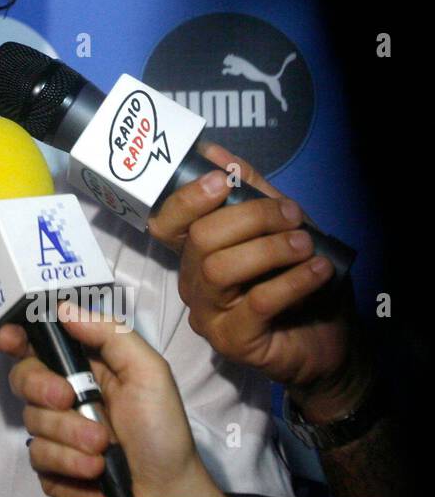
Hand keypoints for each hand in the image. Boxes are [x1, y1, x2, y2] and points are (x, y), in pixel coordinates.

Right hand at [0, 301, 227, 496]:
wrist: (167, 494)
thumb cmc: (163, 433)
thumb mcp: (149, 373)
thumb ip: (110, 334)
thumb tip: (65, 308)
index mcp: (86, 368)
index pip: (40, 344)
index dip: (18, 337)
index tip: (10, 338)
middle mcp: (65, 397)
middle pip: (24, 378)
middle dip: (43, 388)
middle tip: (69, 399)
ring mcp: (56, 433)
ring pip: (32, 422)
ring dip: (70, 437)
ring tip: (104, 450)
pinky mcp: (52, 467)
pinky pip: (39, 458)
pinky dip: (68, 466)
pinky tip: (94, 471)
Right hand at [149, 140, 369, 421]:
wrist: (330, 344)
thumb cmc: (301, 283)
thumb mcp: (281, 228)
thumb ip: (251, 192)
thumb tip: (216, 152)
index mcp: (196, 254)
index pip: (166, 223)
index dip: (187, 198)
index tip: (224, 179)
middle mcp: (193, 282)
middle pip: (200, 239)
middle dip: (251, 218)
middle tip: (292, 216)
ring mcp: (208, 314)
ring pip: (220, 269)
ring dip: (270, 249)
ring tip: (305, 246)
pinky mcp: (233, 341)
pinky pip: (256, 302)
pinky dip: (292, 280)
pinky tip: (318, 271)